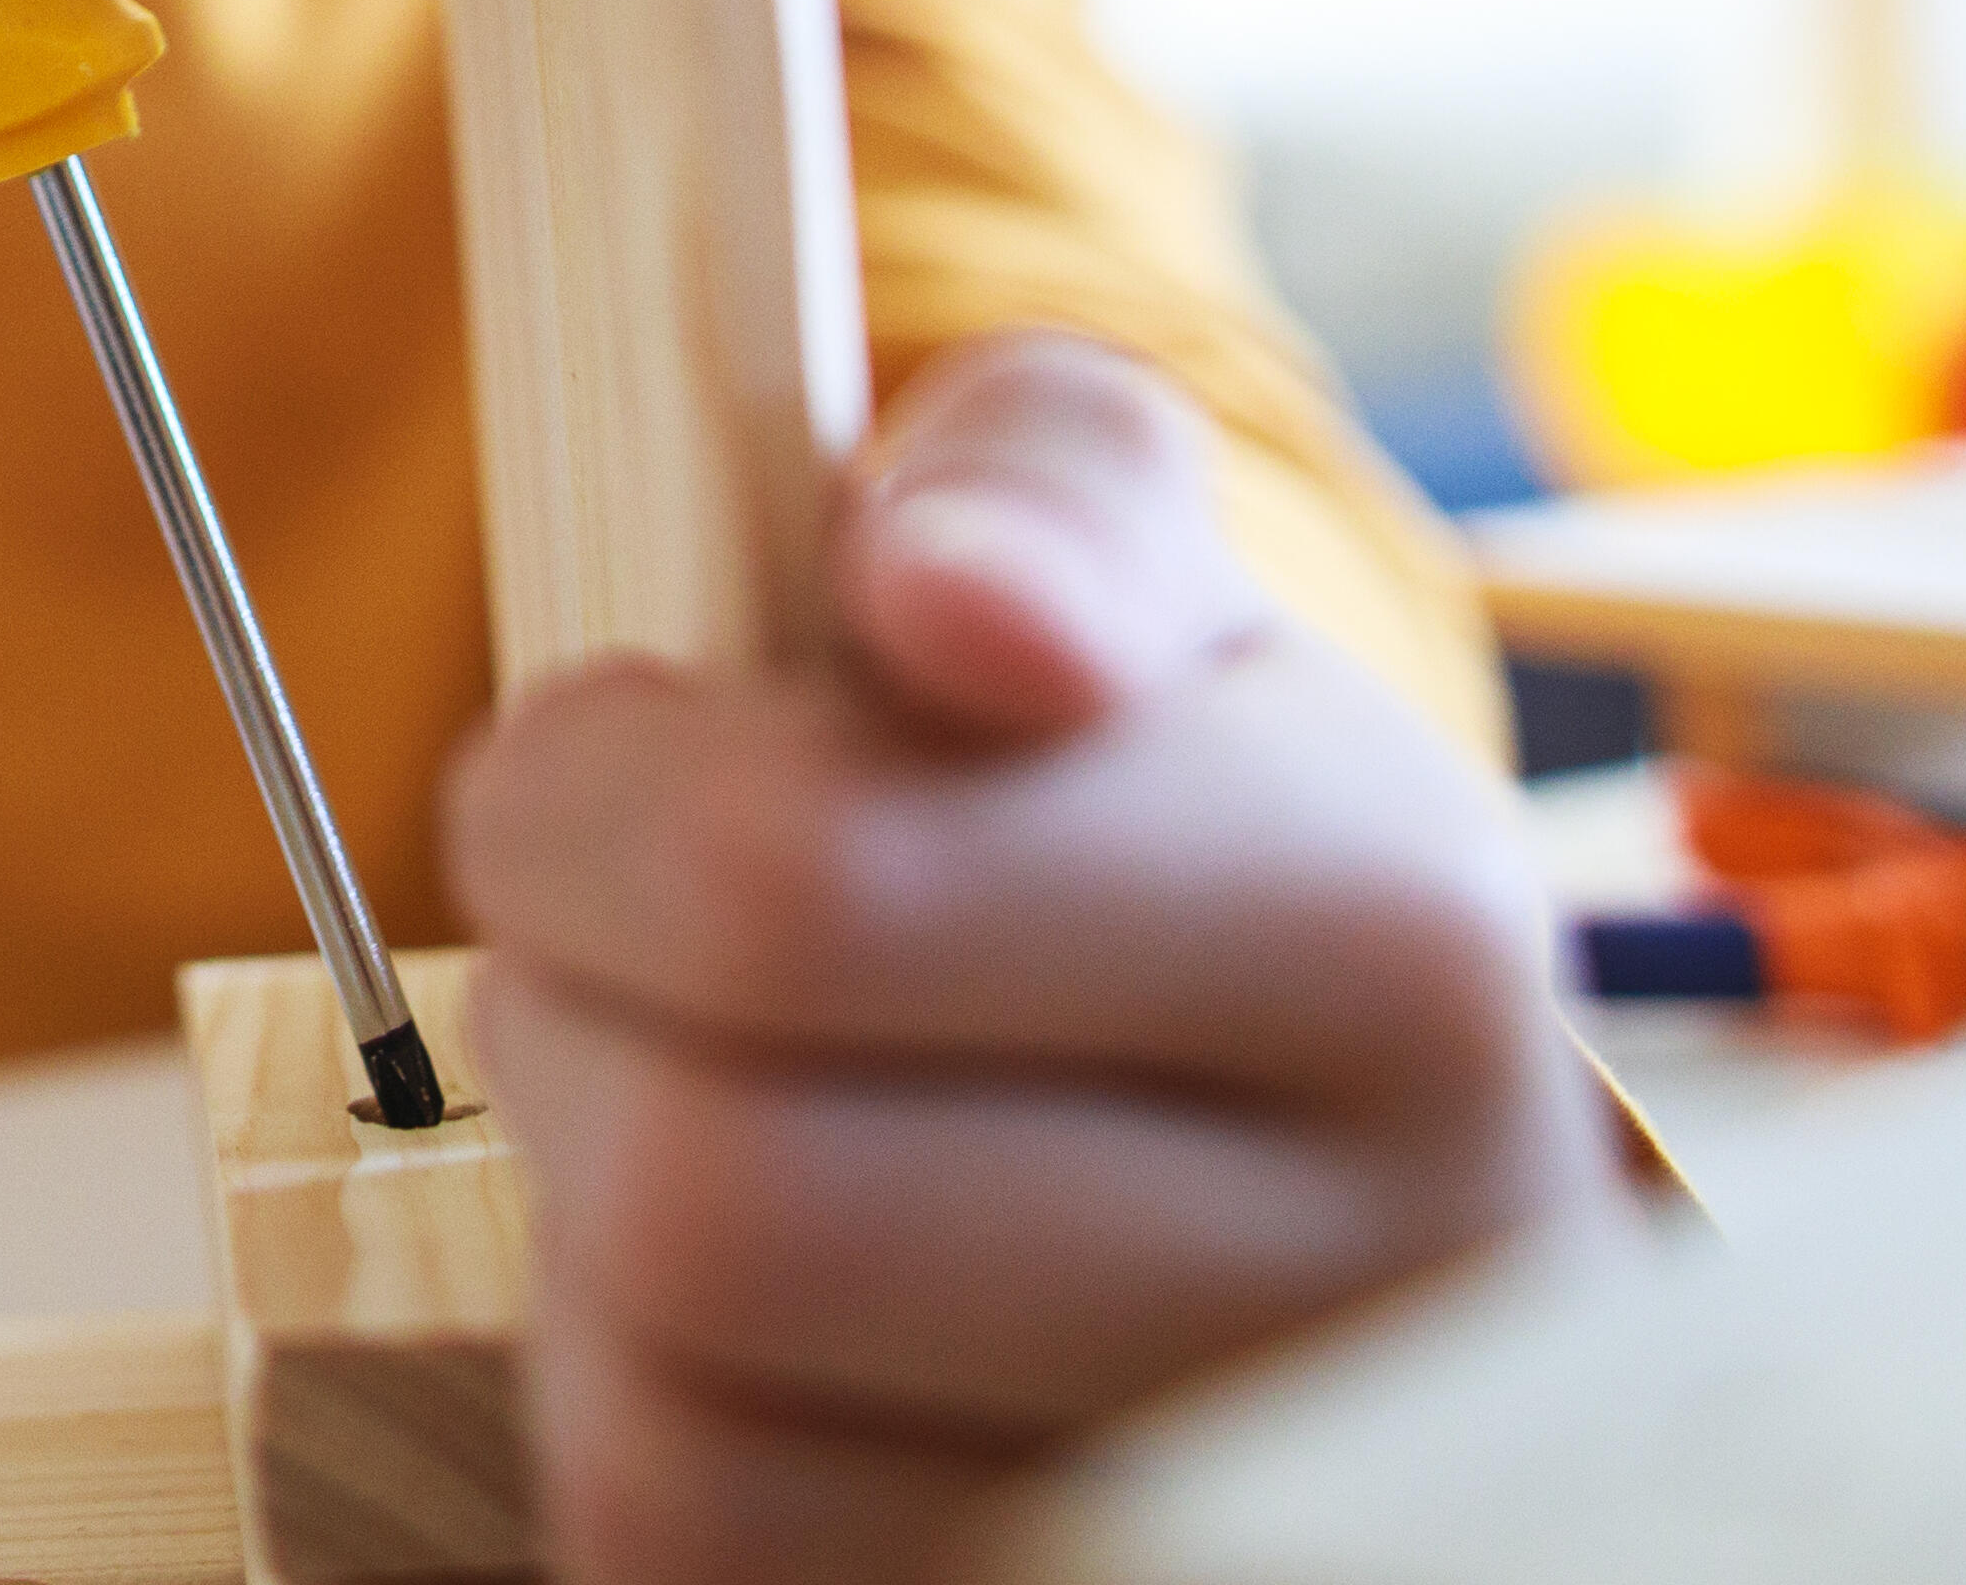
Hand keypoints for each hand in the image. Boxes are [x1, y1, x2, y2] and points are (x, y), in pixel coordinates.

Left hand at [446, 341, 1628, 1579]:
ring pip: (676, 1442)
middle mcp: (1386, 1276)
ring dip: (596, 1264)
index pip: (792, 893)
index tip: (589, 768)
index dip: (578, 810)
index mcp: (1390, 936)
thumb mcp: (1120, 557)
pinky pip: (695, 1570)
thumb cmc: (1155, 796)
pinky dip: (660, 1435)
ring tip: (708, 1128)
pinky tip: (761, 1321)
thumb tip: (950, 593)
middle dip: (575, 1041)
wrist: (1329, 1136)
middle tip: (633, 969)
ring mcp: (1250, 1513)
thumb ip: (1031, 488)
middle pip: (713, 1205)